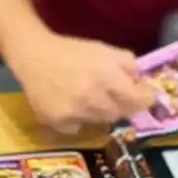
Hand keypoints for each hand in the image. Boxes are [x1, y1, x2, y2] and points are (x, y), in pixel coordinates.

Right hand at [5, 31, 154, 134]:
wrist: (34, 56)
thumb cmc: (72, 51)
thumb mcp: (104, 49)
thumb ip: (128, 64)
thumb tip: (141, 84)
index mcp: (107, 75)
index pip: (138, 100)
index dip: (144, 98)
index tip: (141, 95)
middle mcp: (92, 96)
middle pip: (120, 113)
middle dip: (119, 103)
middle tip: (109, 93)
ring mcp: (74, 112)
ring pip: (100, 121)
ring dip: (98, 111)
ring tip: (86, 96)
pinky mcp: (58, 122)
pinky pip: (78, 128)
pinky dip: (77, 119)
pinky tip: (69, 105)